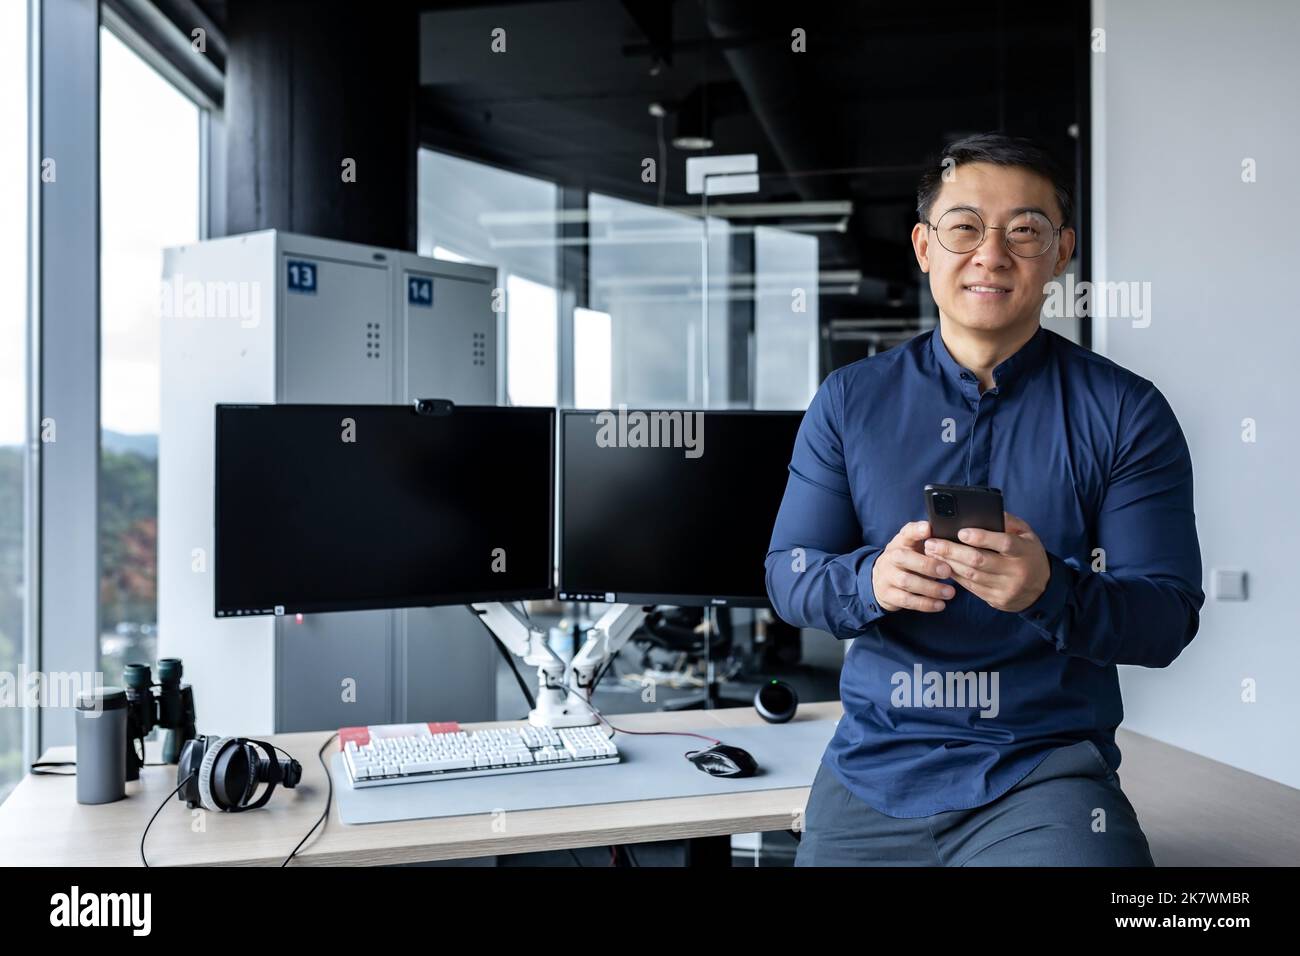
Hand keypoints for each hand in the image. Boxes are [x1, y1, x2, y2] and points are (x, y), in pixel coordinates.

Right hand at [872, 519, 956, 612]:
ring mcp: (887, 576)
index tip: (928, 529)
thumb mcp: (913, 548)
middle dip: (927, 565)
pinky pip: (906, 600)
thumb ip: (930, 543)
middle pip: (904, 558)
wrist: (880, 580)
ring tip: (950, 592)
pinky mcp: (887, 594)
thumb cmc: (907, 562)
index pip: (907, 532)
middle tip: (947, 571)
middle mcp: (891, 557)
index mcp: (900, 542)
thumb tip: (955, 541)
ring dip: (930, 588)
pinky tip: (940, 604)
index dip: (917, 530)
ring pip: (906, 582)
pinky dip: (925, 603)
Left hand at [922, 511, 1049, 612]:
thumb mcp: (1026, 534)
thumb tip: (983, 511)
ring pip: (971, 576)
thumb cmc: (1028, 554)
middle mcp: (1016, 571)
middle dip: (952, 551)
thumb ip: (1008, 522)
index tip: (961, 532)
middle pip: (979, 561)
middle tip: (932, 542)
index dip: (982, 537)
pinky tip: (942, 565)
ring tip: (932, 552)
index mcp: (1025, 551)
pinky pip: (971, 587)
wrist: (1043, 589)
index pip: (1004, 543)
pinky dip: (955, 575)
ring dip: (948, 563)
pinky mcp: (997, 600)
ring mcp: (1006, 588)